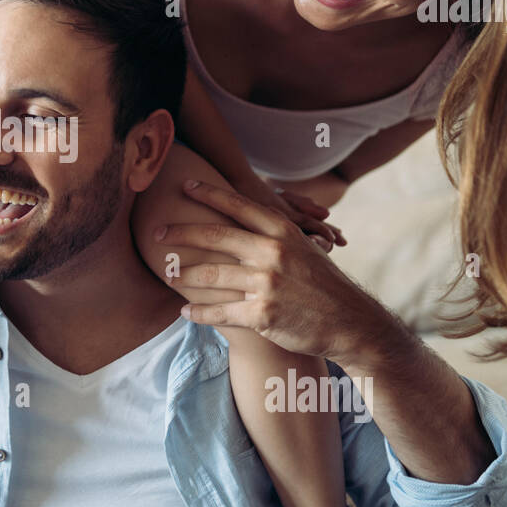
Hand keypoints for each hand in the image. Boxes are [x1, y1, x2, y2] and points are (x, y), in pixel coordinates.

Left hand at [155, 179, 396, 365]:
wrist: (350, 322)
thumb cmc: (323, 284)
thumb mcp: (305, 249)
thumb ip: (275, 234)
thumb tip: (247, 218)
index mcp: (282, 231)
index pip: (237, 206)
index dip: (208, 193)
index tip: (184, 185)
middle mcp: (272, 252)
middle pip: (214, 236)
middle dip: (180, 233)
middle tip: (156, 233)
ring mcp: (267, 283)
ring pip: (210, 275)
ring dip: (182, 276)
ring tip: (166, 274)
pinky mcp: (262, 314)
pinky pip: (219, 312)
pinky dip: (199, 313)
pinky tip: (185, 312)